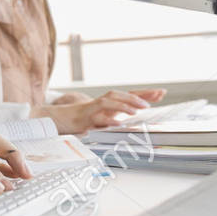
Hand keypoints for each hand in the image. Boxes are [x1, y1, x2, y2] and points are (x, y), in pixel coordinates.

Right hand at [35, 87, 167, 135]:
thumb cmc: (78, 120)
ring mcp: (92, 109)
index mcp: (107, 104)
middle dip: (139, 96)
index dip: (144, 94)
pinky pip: (97, 117)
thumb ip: (113, 117)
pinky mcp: (83, 118)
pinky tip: (118, 123)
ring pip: (110, 102)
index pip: (128, 96)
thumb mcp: (100, 119)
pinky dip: (108, 120)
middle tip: (157, 96)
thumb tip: (129, 119)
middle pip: (121, 95)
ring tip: (139, 110)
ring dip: (125, 104)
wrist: (56, 120)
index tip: (161, 92)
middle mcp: (101, 104)